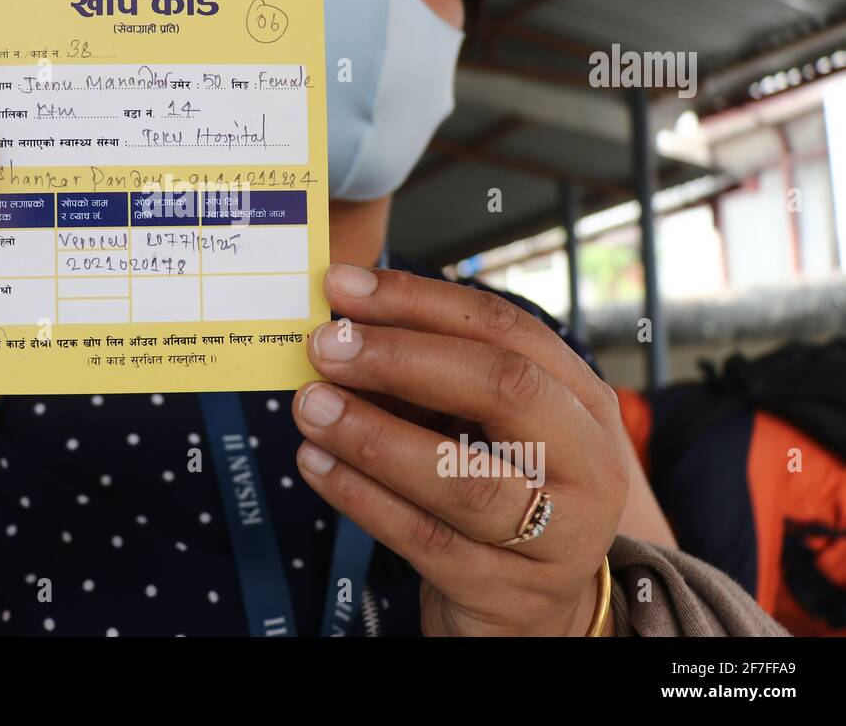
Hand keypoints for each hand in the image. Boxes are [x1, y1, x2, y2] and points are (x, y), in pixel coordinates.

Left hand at [292, 264, 627, 635]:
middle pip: (503, 389)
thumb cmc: (498, 492)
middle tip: (324, 346)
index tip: (343, 286)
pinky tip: (315, 465)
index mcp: (580, 401)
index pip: (505, 329)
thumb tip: (341, 328)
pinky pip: (425, 540)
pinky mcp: (507, 594)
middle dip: (400, 359)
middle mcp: (586, 463)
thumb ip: (426, 378)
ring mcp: (556, 535)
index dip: (419, 302)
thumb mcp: (480, 427)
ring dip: (372, 434)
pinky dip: (362, 498)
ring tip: (309, 407)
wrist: (534, 610)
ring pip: (463, 478)